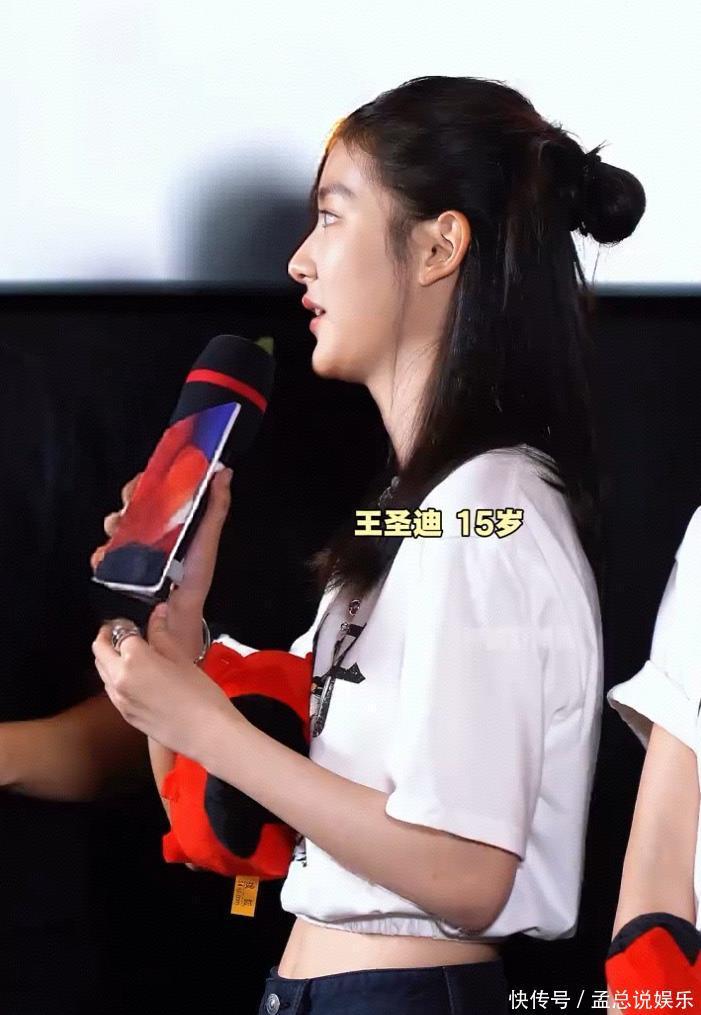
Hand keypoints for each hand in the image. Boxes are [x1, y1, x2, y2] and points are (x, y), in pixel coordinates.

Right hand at [91, 465, 233, 659]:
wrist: (177, 620)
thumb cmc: (195, 578)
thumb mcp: (207, 539)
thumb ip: (217, 507)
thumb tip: (224, 471)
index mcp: (172, 523)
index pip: (154, 492)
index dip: (146, 482)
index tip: (143, 481)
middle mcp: (151, 534)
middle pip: (131, 507)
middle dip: (127, 503)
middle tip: (129, 508)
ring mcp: (134, 551)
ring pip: (114, 528)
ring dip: (112, 526)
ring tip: (117, 532)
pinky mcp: (119, 571)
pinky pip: (103, 556)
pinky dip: (101, 555)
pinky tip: (105, 558)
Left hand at [92, 601, 242, 763]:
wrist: (206, 733)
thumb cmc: (200, 694)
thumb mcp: (181, 657)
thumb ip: (162, 634)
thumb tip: (158, 614)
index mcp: (134, 659)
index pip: (121, 632)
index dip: (128, 624)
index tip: (136, 622)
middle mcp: (119, 678)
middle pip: (100, 650)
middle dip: (107, 637)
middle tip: (121, 631)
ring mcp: (119, 699)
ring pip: (102, 671)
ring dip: (109, 658)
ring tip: (129, 654)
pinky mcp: (125, 715)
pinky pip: (111, 689)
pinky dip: (115, 678)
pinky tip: (135, 677)